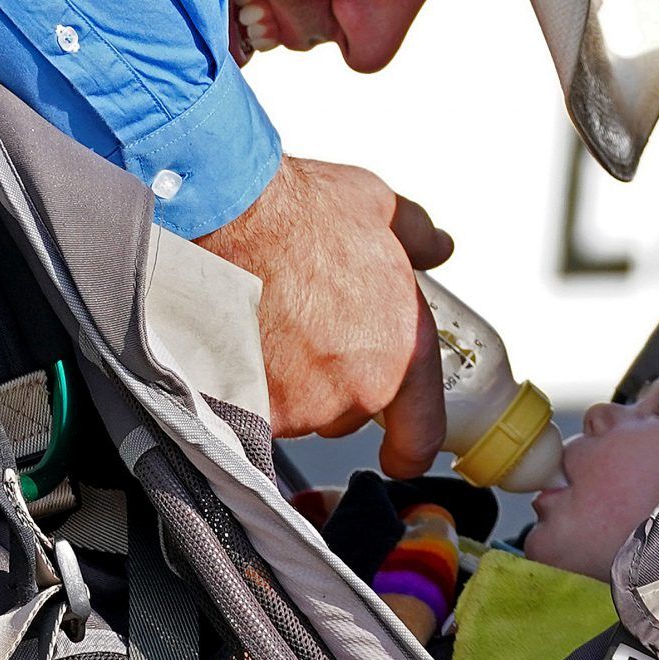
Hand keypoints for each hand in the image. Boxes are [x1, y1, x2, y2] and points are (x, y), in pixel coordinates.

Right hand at [195, 156, 454, 476]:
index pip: (421, 430)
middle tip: (304, 330)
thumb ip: (414, 236)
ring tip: (266, 325)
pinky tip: (237, 341)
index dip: (410, 448)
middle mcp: (356, 387)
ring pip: (299, 412)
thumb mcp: (375, 207)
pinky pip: (255, 412)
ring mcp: (302, 405)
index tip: (401, 452)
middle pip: (347, 411)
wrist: (221, 220)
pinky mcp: (253, 410)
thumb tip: (436, 244)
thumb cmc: (293, 214)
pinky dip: (247, 387)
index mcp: (401, 348)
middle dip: (330, 381)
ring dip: (286, 384)